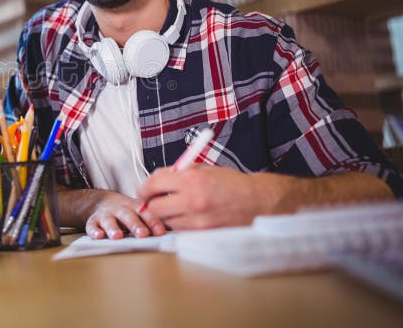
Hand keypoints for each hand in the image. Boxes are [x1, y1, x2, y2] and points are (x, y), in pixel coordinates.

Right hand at [84, 191, 166, 239]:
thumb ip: (154, 220)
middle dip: (135, 225)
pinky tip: (98, 236)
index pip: (146, 213)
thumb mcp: (141, 212)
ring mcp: (107, 214)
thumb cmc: (128, 211)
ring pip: (109, 220)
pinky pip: (92, 225)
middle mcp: (121, 209)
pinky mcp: (94, 220)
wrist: (104, 202)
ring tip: (117, 236)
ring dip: (113, 228)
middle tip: (142, 234)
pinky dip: (94, 230)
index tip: (160, 231)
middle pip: (128, 215)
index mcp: (136, 207)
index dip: (153, 221)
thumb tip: (177, 231)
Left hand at [136, 166, 292, 229]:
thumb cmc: (232, 183)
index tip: (143, 190)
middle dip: (151, 204)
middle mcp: (192, 199)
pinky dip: (180, 225)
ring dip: (166, 215)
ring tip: (177, 208)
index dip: (144, 188)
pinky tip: (188, 217)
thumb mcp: (205, 169)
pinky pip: (180, 231)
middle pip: (154, 207)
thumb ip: (179, 173)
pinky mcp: (204, 234)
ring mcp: (198, 219)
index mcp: (192, 179)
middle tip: (154, 201)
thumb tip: (156, 179)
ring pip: (166, 222)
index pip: (153, 183)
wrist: (259, 201)